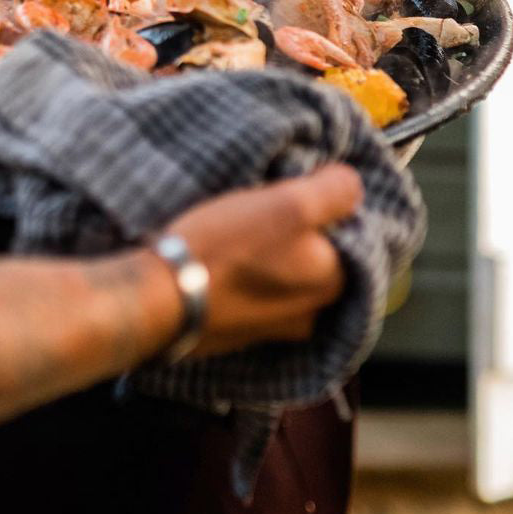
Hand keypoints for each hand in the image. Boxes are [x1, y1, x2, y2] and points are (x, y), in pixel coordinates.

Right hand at [164, 164, 361, 355]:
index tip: (297, 186)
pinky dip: (249, 269)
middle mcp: (313, 313)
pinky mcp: (240, 328)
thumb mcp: (289, 204)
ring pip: (286, 271)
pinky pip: (257, 289)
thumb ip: (334, 191)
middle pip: (318, 253)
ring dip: (272, 248)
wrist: (159, 298)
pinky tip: (226, 251)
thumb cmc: (224, 249)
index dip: (327, 203)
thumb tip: (352, 185)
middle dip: (299, 228)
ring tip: (241, 221)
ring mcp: (274, 326)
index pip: (353, 233)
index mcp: (335, 283)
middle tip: (264, 201)